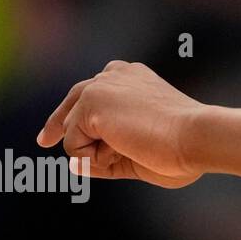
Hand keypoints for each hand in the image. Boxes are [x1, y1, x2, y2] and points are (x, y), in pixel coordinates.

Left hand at [38, 60, 204, 187]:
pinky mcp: (92, 104)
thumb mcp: (139, 151)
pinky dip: (92, 158)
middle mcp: (116, 74)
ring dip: (95, 153)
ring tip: (132, 148)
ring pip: (74, 130)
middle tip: (44, 140)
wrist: (196, 136)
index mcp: (135, 77)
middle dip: (58, 123)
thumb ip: (106, 156)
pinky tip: (124, 148)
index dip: (78, 111)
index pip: (96, 91)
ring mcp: (101, 87)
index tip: (65, 126)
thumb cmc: (181, 147)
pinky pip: (73, 147)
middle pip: (75, 99)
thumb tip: (72, 164)